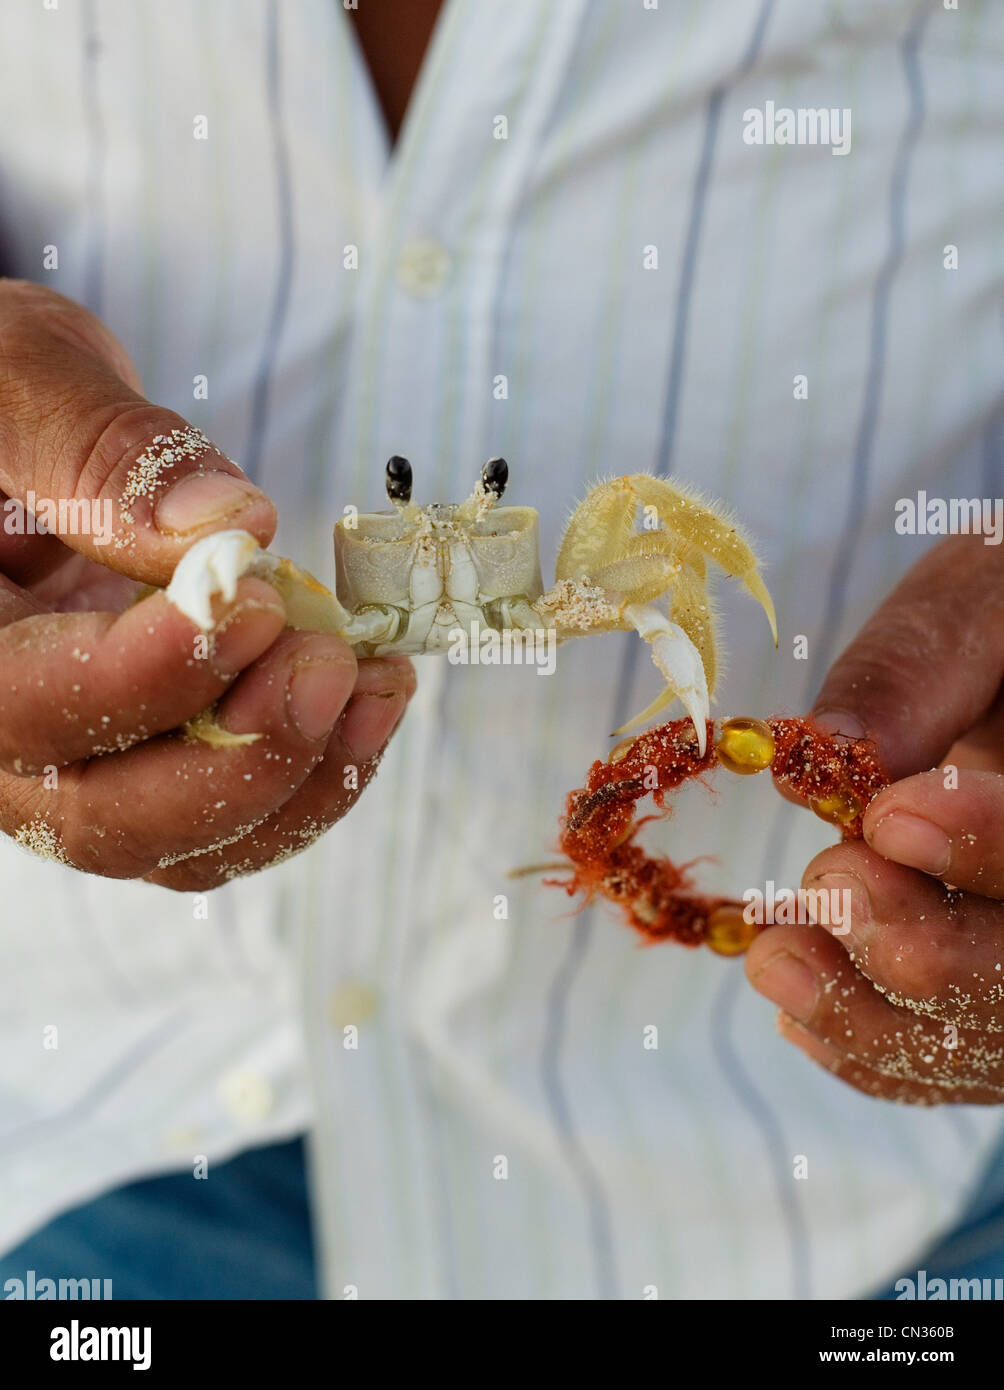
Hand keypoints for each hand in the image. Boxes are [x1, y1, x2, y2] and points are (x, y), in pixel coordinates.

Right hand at [0, 280, 412, 888]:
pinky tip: (373, 693)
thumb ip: (100, 452)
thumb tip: (229, 525)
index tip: (256, 601)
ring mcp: (76, 757)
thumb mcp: (18, 376)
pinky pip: (228, 816)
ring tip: (374, 680)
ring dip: (297, 780)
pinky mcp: (149, 753)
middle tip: (327, 666)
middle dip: (239, 756)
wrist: (14, 424)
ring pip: (181, 842)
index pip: (25, 711)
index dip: (151, 675)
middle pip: (105, 819)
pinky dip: (313, 774)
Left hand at [747, 533, 1003, 1102]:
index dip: (993, 848)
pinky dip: (873, 1050)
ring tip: (773, 956)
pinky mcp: (998, 1009)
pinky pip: (952, 1067)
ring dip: (876, 1017)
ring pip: (992, 1047)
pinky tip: (801, 1006)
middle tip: (828, 881)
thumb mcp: (985, 599)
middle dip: (932, 952)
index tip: (890, 813)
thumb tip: (820, 762)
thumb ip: (921, 667)